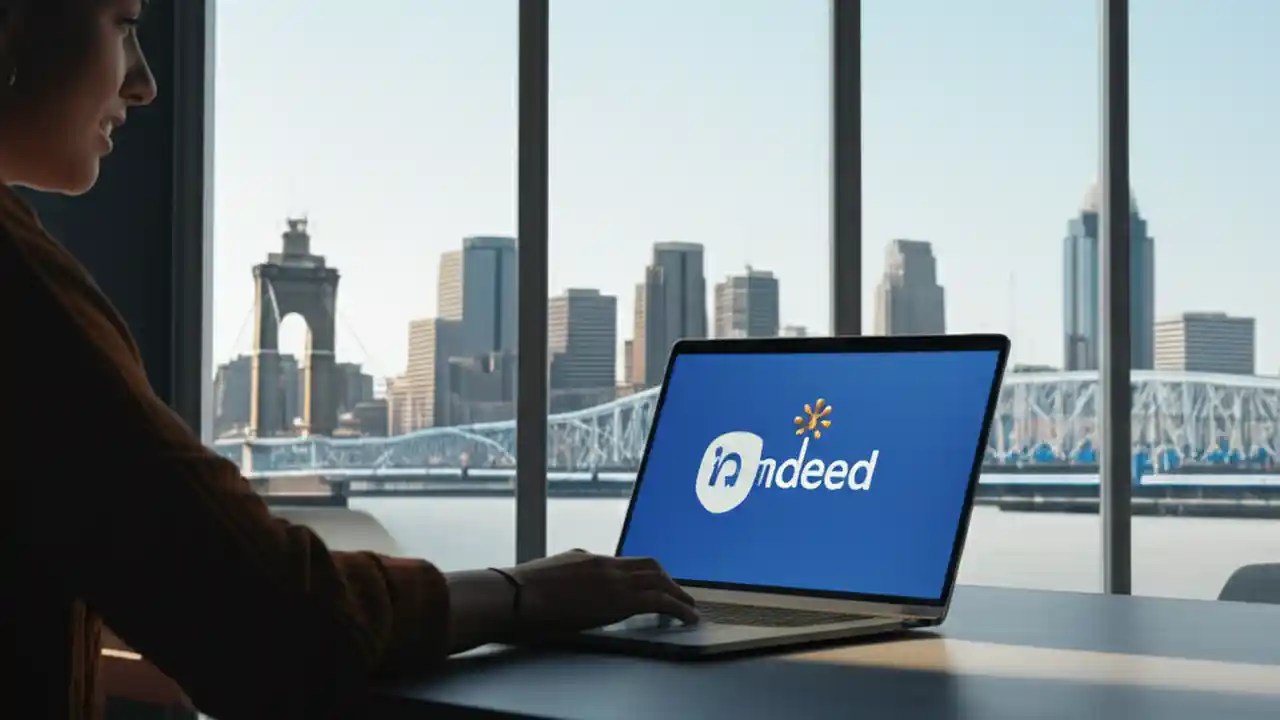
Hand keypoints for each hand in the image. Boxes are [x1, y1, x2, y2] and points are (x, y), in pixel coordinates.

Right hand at [505, 549, 698, 636]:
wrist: (515, 594)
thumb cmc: (520, 592)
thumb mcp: (547, 575)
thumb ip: (565, 574)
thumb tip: (570, 584)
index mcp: (587, 559)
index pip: (624, 563)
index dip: (642, 574)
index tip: (650, 585)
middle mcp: (605, 564)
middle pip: (648, 565)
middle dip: (667, 579)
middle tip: (679, 593)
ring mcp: (614, 579)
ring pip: (659, 579)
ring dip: (678, 593)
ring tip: (689, 608)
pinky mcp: (619, 600)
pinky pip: (660, 601)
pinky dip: (678, 608)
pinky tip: (687, 617)